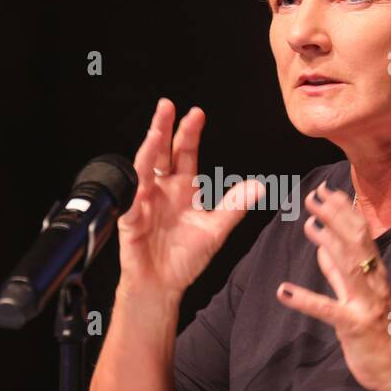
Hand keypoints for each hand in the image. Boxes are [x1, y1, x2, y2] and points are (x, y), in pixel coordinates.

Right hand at [117, 98, 264, 299]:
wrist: (163, 284)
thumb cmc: (186, 257)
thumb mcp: (215, 230)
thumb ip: (234, 207)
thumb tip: (258, 186)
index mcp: (183, 188)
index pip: (185, 153)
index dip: (190, 133)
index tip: (197, 113)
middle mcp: (163, 189)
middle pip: (162, 152)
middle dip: (164, 128)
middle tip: (167, 106)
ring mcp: (145, 201)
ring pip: (145, 168)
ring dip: (148, 149)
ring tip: (154, 131)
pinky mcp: (131, 218)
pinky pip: (132, 199)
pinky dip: (136, 185)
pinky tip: (140, 173)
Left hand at [275, 182, 390, 390]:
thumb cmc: (380, 332)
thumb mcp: (359, 296)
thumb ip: (339, 272)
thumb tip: (322, 245)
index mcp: (375, 274)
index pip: (361, 234)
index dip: (344, 211)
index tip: (326, 190)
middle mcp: (374, 283)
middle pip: (356, 242)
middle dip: (336, 216)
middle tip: (314, 195)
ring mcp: (365, 303)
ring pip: (349, 266)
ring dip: (328, 241)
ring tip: (307, 222)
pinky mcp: (354, 326)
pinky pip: (327, 310)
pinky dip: (304, 299)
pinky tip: (282, 290)